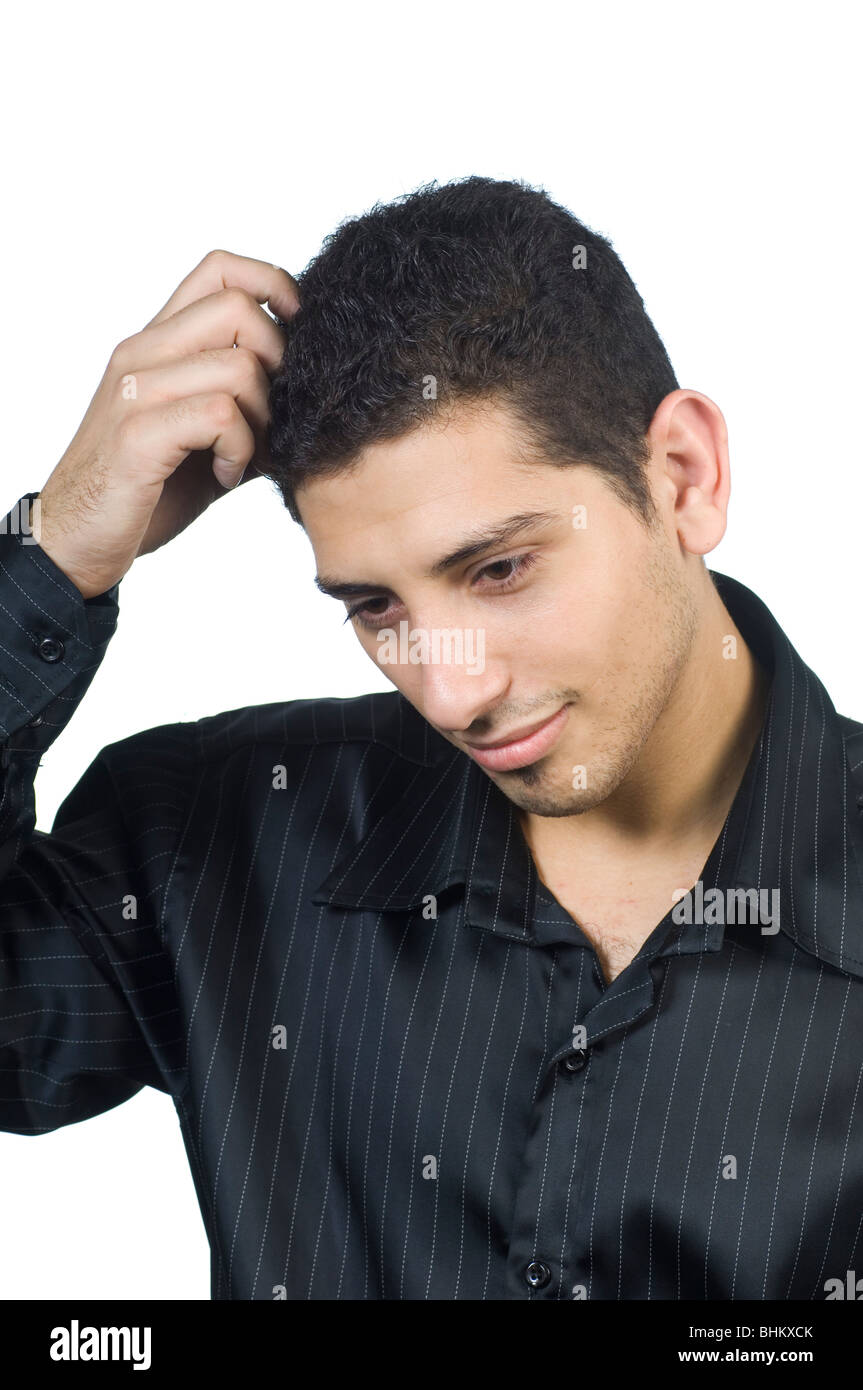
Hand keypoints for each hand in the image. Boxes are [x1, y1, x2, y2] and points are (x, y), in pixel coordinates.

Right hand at [36, 249, 299, 597]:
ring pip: (237, 366)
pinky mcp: (138, 433)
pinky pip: (221, 417)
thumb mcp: (205, 439)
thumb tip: (313, 394)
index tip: (296, 329)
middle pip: (237, 308)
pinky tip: (227, 476)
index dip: (272, 285)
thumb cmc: (147, 490)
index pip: (219, 268)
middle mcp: (142, 353)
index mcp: (157, 343)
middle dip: (278, 362)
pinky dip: (241, 451)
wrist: (78, 539)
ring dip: (263, 418)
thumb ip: (248, 407)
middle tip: (272, 414)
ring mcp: (137, 390)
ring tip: (246, 456)